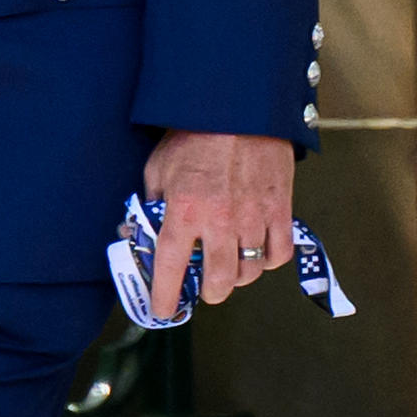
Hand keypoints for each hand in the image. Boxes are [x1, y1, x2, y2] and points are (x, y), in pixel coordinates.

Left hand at [141, 128, 297, 311]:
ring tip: (231, 268)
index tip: (163, 310)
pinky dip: (268, 261)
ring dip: (238, 277)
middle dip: (210, 293)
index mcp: (184, 211)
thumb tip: (137, 235)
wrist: (238, 106)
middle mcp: (219, 221)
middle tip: (205, 290)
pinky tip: (257, 252)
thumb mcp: (158, 168)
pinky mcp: (280, 209)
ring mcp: (253, 218)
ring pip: (249, 272)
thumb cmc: (194, 135)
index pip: (171, 269)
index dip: (165, 296)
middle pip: (220, 282)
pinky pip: (278, 254)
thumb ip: (149, 206)